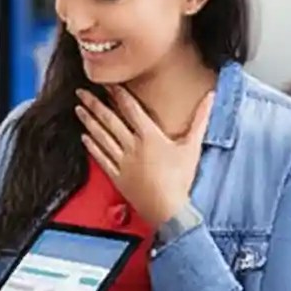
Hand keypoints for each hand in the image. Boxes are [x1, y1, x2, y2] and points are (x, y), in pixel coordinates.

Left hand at [75, 87, 213, 227]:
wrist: (168, 209)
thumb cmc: (181, 179)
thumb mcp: (192, 146)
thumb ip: (200, 119)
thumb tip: (211, 96)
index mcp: (149, 136)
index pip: (130, 109)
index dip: (117, 93)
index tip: (106, 82)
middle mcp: (132, 146)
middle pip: (109, 120)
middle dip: (94, 104)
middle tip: (80, 91)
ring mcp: (121, 161)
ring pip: (101, 137)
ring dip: (89, 122)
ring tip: (79, 109)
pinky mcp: (116, 176)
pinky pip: (100, 158)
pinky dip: (91, 146)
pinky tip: (84, 137)